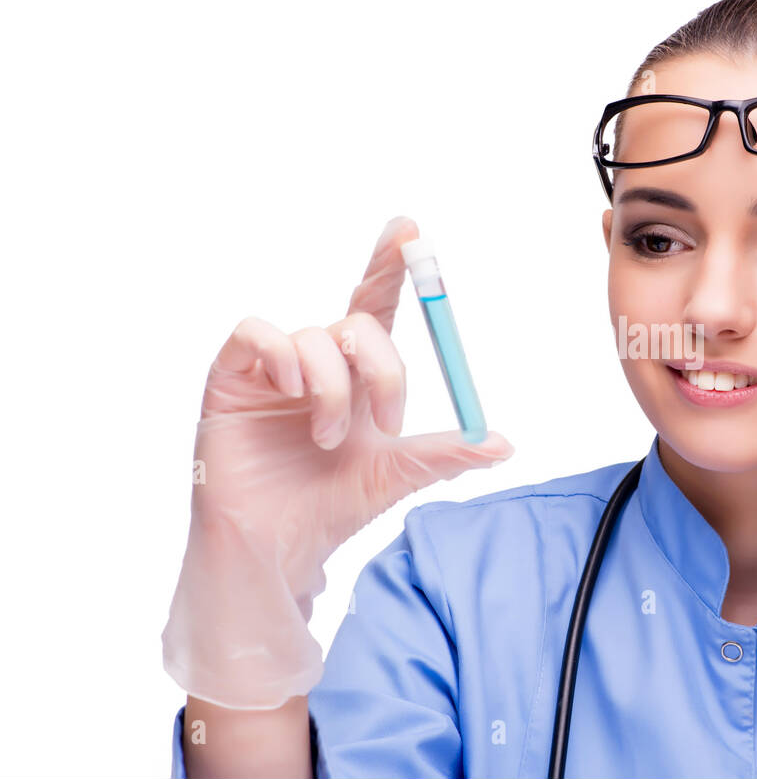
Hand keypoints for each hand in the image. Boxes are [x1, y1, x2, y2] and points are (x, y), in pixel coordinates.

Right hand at [162, 216, 513, 708]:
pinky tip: (290, 391)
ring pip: (315, 337)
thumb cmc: (332, 506)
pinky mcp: (231, 376)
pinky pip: (256, 333)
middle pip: (358, 319)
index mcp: (359, 372)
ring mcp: (274, 367)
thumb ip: (444, 453)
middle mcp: (319, 360)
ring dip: (333, 389)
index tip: (410, 230)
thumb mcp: (398, 475)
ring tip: (328, 440)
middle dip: (383, 366)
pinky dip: (282, 355)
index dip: (392, 264)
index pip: (378, 302)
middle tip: (386, 420)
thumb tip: (502, 443)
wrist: (279, 548)